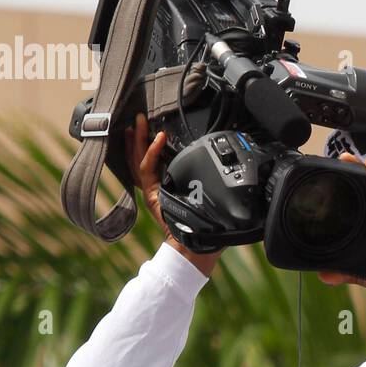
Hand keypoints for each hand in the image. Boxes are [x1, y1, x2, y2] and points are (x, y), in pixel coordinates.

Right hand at [126, 115, 220, 277]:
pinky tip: (158, 139)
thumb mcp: (208, 202)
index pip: (149, 164)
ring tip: (139, 122)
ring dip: (138, 140)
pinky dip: (152, 152)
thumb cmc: (205, 230)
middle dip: (136, 138)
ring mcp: (151, 192)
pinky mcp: (152, 196)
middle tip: (137, 118)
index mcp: (162, 191)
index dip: (146, 147)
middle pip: (138, 159)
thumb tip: (229, 179)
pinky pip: (148, 169)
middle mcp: (154, 191)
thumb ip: (209, 189)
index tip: (149, 129)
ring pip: (138, 161)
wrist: (195, 249)